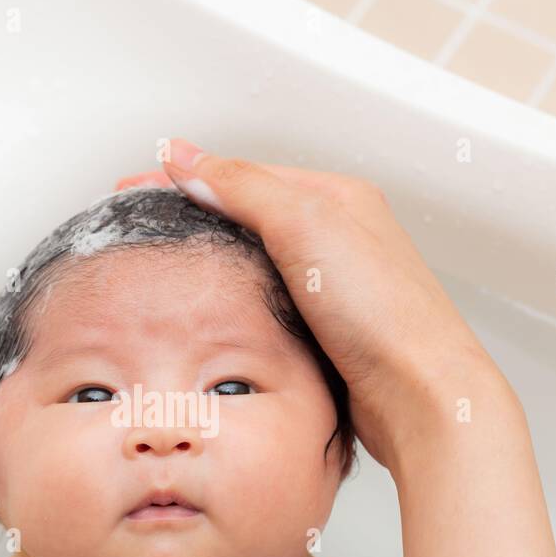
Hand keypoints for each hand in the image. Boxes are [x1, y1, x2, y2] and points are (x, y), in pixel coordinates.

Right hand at [122, 142, 514, 469]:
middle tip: (140, 224)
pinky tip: (215, 315)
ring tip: (167, 265)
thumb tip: (186, 158)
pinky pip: (266, 303)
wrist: (419, 398)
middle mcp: (339, 239)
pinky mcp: (326, 333)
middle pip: (249, 215)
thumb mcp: (305, 227)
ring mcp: (333, 288)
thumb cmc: (384, 314)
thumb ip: (242, 188)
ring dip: (214, 261)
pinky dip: (234, 302)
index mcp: (338, 199)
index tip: (136, 189)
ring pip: (257, 261)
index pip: (245, 175)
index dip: (187, 178)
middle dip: (194, 215)